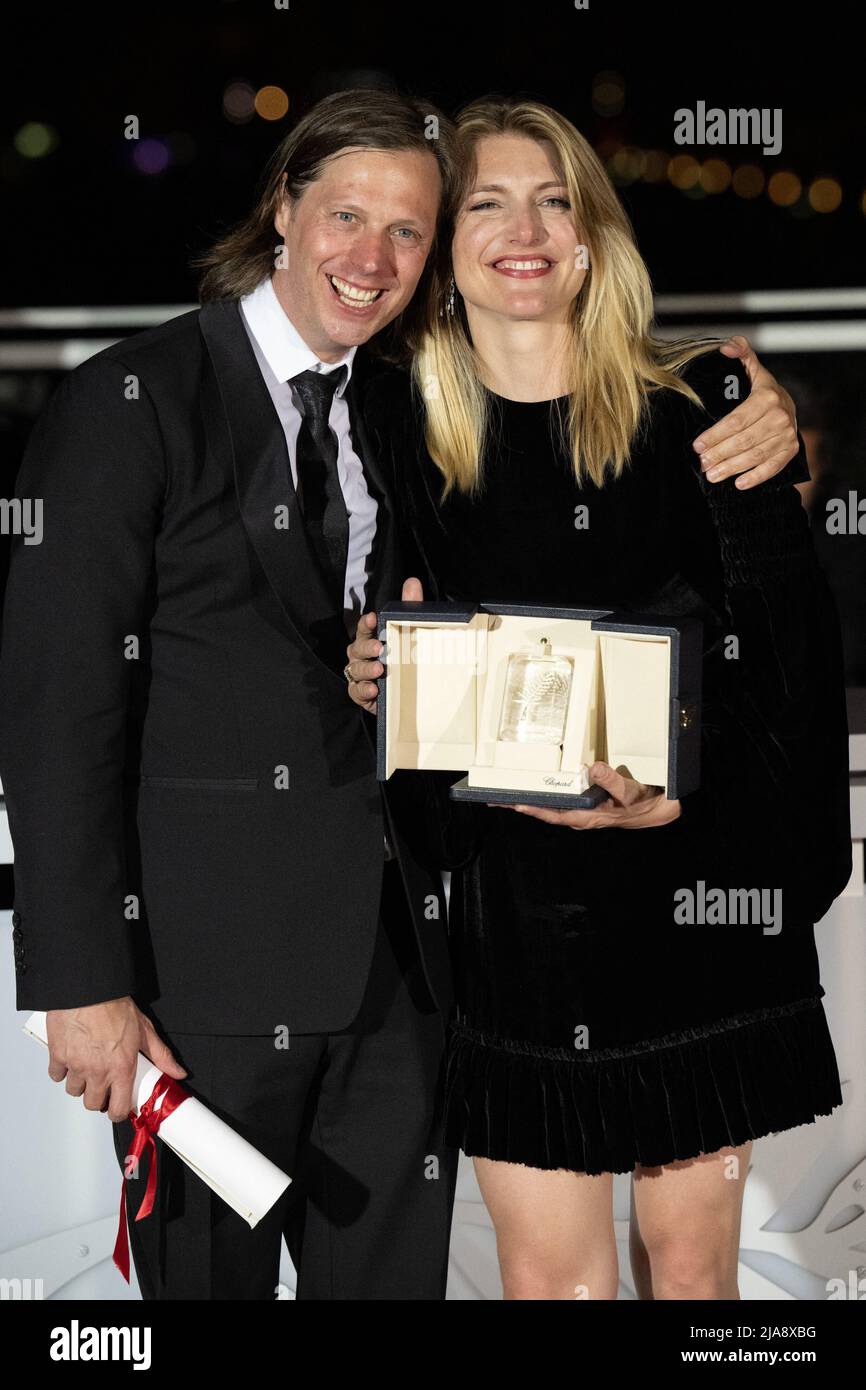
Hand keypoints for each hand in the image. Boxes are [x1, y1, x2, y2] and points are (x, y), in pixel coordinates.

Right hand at [46, 997, 187, 1122]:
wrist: (89, 990)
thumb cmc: (114, 1006)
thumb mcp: (145, 1030)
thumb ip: (161, 1055)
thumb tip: (177, 1072)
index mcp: (121, 1068)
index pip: (118, 1109)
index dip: (118, 1112)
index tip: (118, 1108)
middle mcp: (98, 1072)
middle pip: (92, 1104)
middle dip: (98, 1098)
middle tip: (102, 1084)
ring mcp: (76, 1066)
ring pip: (74, 1090)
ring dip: (80, 1083)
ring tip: (87, 1068)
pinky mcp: (58, 1056)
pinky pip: (56, 1075)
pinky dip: (62, 1070)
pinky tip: (71, 1058)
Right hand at [345, 577, 422, 714]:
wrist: (406, 691)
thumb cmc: (402, 657)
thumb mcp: (410, 631)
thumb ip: (410, 606)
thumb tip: (412, 582)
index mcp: (370, 639)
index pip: (364, 628)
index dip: (365, 624)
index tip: (372, 618)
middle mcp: (361, 655)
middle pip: (357, 648)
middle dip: (366, 647)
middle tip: (379, 648)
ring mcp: (359, 675)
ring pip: (355, 669)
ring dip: (366, 669)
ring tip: (379, 670)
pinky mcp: (361, 694)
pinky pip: (356, 691)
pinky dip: (363, 690)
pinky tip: (373, 690)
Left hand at [494, 760, 680, 829]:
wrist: (657, 808)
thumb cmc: (642, 801)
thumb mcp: (629, 790)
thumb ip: (611, 780)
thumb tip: (592, 769)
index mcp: (588, 816)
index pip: (553, 814)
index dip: (532, 809)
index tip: (512, 803)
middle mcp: (581, 816)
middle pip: (545, 811)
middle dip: (520, 805)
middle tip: (495, 799)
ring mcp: (582, 811)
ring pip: (550, 807)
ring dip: (530, 801)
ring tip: (508, 793)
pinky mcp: (586, 805)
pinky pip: (560, 801)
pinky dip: (546, 796)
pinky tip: (537, 788)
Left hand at [692, 336, 798, 489]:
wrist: (788, 404)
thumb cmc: (763, 389)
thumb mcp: (751, 368)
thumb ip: (739, 353)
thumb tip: (725, 348)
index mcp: (767, 396)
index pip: (736, 420)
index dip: (715, 434)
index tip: (697, 445)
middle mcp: (780, 416)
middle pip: (744, 440)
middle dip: (720, 454)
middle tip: (702, 463)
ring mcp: (787, 435)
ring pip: (755, 455)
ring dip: (732, 468)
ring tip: (712, 475)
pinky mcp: (790, 450)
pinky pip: (772, 467)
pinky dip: (756, 477)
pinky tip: (739, 484)